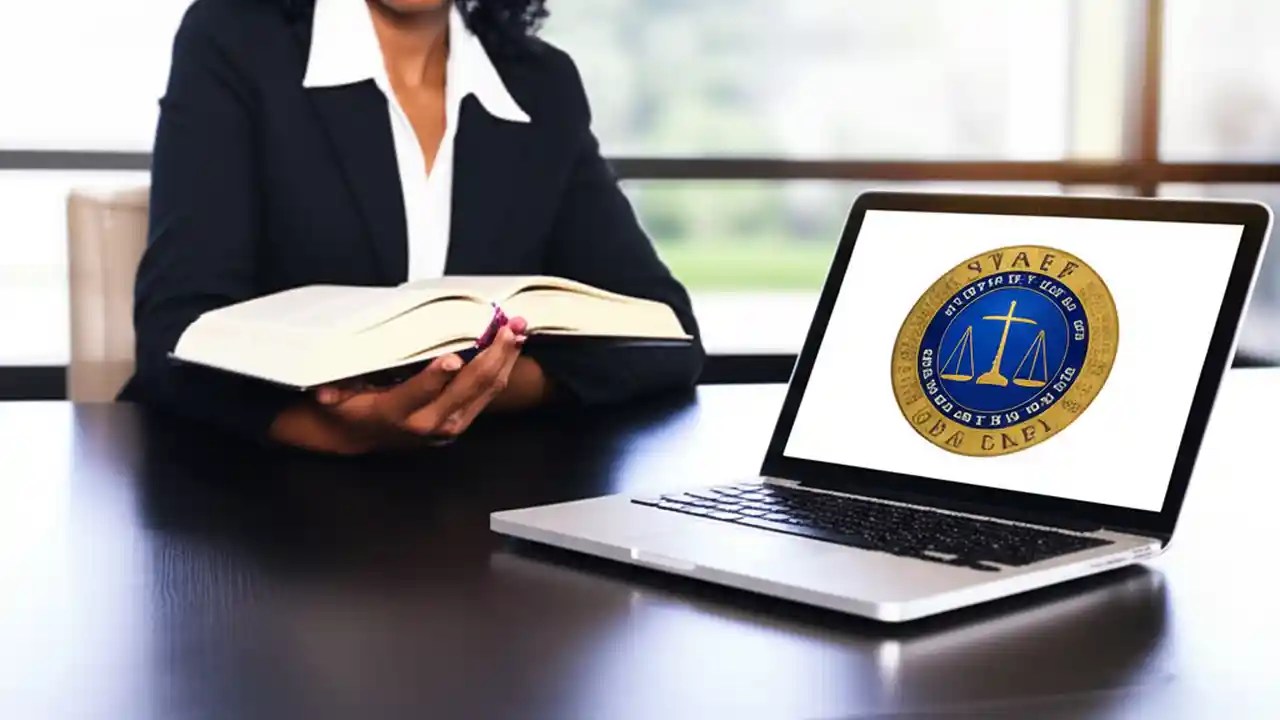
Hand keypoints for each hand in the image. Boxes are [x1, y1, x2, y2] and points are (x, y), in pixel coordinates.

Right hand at [280, 318, 528, 452]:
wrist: (363, 437)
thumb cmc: (352, 406)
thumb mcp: (337, 398)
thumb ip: (334, 394)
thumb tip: (324, 392)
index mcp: (397, 413)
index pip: (418, 393)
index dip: (434, 378)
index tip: (451, 357)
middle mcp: (429, 423)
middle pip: (466, 388)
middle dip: (490, 356)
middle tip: (507, 328)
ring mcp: (451, 425)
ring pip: (486, 390)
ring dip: (505, 359)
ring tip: (519, 330)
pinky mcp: (463, 421)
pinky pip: (489, 394)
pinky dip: (504, 368)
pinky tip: (513, 346)